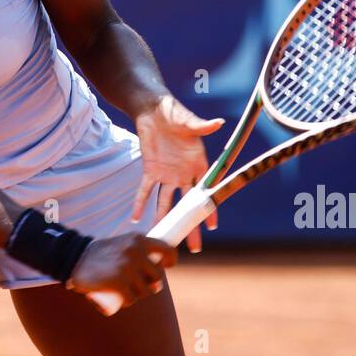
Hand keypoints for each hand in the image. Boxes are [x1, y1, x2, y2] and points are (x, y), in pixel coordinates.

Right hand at [66, 234, 177, 308]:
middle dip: (152, 284)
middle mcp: (136, 251)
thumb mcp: (123, 244)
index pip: (167, 250)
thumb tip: (160, 272)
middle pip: (157, 276)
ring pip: (145, 291)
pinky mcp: (119, 282)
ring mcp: (128, 267)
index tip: (166, 266)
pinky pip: (131, 299)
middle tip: (140, 285)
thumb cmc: (102, 253)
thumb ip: (139, 250)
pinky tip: (121, 299)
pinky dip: (127, 302)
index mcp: (139, 239)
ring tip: (127, 291)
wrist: (76, 258)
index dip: (170, 260)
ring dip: (138, 295)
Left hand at [132, 94, 224, 252]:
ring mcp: (167, 174)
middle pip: (187, 203)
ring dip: (164, 219)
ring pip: (166, 201)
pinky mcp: (150, 169)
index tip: (212, 226)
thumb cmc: (174, 113)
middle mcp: (184, 173)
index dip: (209, 208)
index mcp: (198, 163)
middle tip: (193, 247)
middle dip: (190, 224)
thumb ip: (201, 125)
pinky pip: (145, 190)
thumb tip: (218, 122)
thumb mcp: (187, 120)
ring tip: (164, 238)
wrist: (152, 108)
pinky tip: (136, 219)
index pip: (206, 190)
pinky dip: (140, 203)